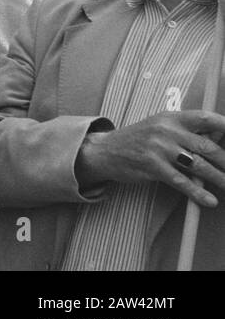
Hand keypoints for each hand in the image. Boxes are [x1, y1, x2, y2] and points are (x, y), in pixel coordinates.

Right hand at [75, 110, 224, 206]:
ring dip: (218, 178)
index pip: (205, 118)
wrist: (106, 151)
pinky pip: (181, 181)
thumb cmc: (138, 140)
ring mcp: (159, 148)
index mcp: (171, 117)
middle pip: (207, 145)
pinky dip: (197, 193)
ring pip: (198, 165)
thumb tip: (218, 140)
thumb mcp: (160, 127)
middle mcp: (166, 130)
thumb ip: (185, 132)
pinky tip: (209, 200)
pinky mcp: (152, 166)